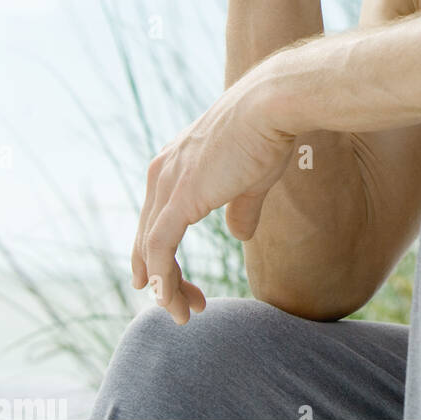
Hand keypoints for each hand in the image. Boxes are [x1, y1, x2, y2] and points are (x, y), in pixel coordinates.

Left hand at [131, 72, 296, 324]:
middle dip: (163, 279)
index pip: (154, 221)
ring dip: (165, 288)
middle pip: (147, 239)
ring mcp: (167, 184)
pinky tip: (174, 300)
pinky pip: (159, 249)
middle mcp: (161, 173)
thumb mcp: (253, 177)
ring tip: (185, 313)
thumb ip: (240, 207)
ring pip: (150, 250)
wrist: (273, 106)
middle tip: (186, 308)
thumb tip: (239, 233)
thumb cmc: (269, 133)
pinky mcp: (180, 198)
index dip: (162, 258)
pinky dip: (163, 279)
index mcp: (174, 164)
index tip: (176, 288)